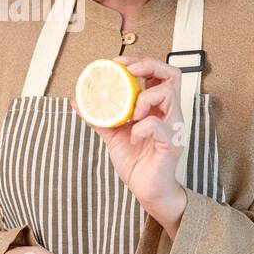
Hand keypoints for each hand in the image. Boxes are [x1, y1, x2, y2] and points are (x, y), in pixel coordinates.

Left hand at [72, 55, 187, 237]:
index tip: (119, 63)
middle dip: (149, 66)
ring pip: (169, 94)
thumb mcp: (114, 135)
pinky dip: (141, 127)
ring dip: (145, 97)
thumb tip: (79, 102)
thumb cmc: (137, 162)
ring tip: (132, 112)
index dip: (142, 62)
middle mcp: (170, 114)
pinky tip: (133, 136)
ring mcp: (174, 128)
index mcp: (159, 108)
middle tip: (129, 72)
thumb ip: (100, 118)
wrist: (146, 190)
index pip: (160, 73)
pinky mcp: (171, 144)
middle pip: (173, 75)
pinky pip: (158, 126)